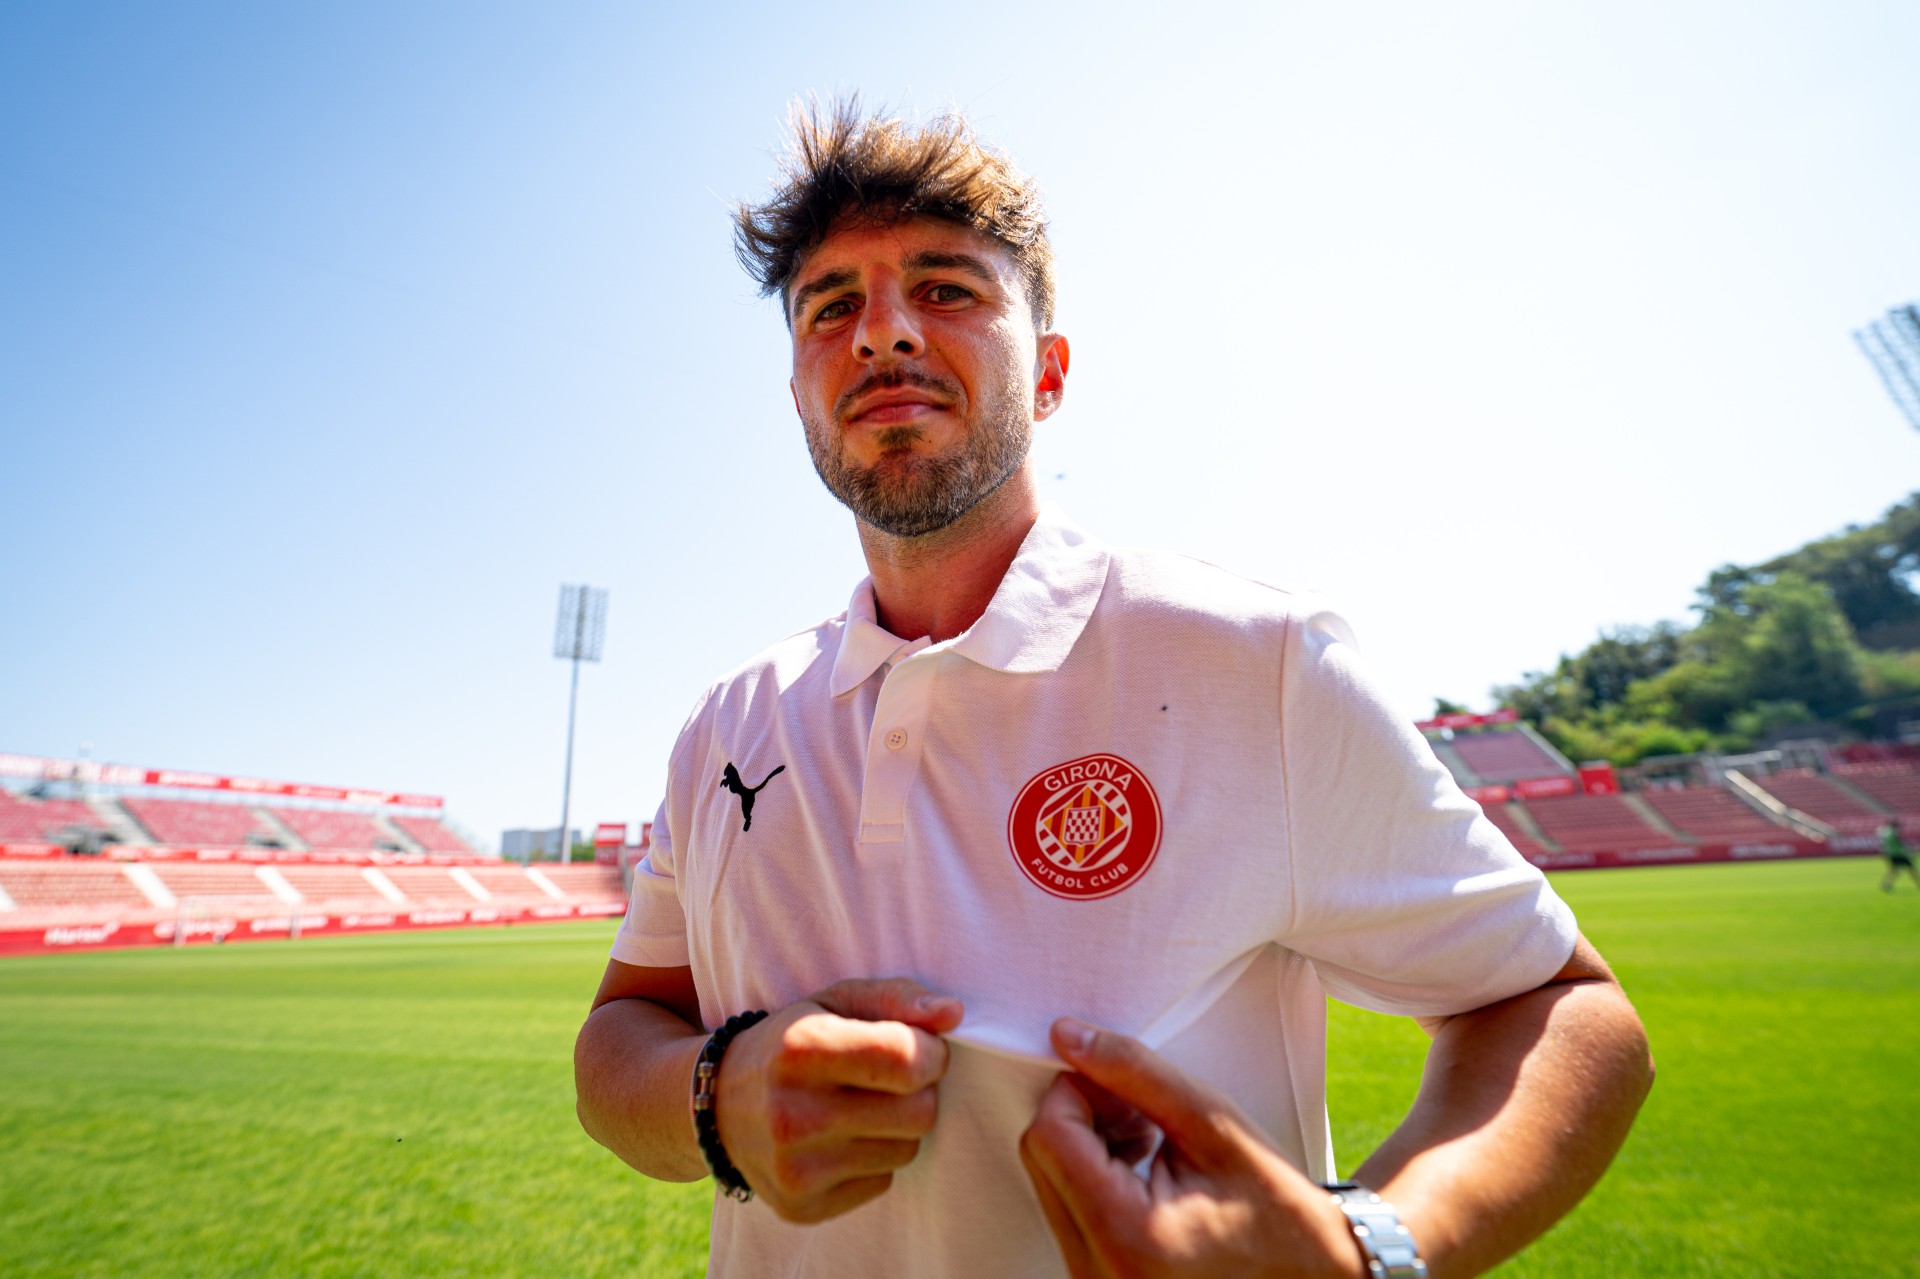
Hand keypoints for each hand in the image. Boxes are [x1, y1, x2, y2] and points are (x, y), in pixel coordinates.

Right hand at [714, 977, 963, 1222]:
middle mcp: (791, 1114)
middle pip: (919, 1113)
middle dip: (917, 1091)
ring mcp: (793, 1168)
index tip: (919, 1047)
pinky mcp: (800, 1206)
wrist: (719, 1102)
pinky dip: (873, 1159)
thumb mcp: (837, 1000)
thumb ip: (898, 998)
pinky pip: (882, 1183)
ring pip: (905, 1150)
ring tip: (860, 1106)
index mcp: (800, 1049)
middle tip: (888, 1079)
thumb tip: (954, 1014)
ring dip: (897, 1127)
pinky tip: (840, 1139)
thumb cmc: (794, 1039)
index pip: (908, 1061)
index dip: (931, 1053)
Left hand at [1019, 1018, 1364, 1278]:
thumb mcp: (1210, 1121)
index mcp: (1127, 1233)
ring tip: (1148, 1137)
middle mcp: (1098, 1271)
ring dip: (1086, 1145)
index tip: (1121, 1085)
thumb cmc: (1274, 1203)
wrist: (1311, 1273)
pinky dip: (1092, 1177)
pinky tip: (1142, 1167)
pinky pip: (1065, 1212)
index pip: (1050, 1135)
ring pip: (1048, 1183)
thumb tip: (1066, 1035)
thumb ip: (1133, 1071)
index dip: (1076, 1089)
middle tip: (1139, 1108)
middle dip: (1082, 1115)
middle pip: (1041, 1159)